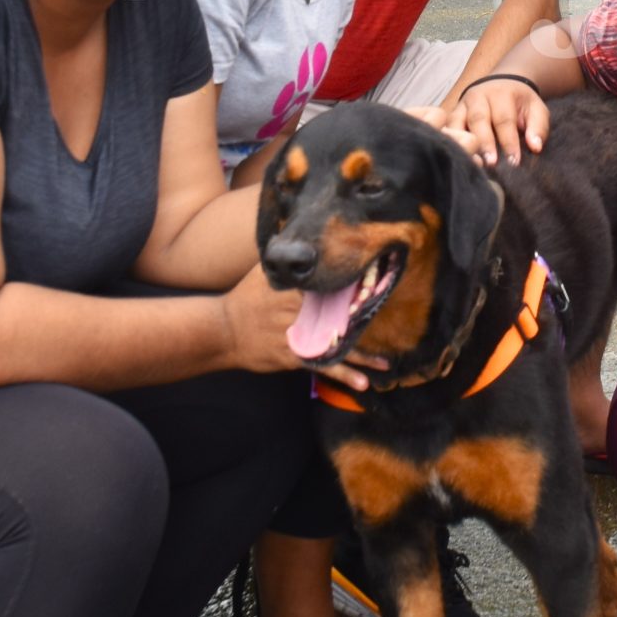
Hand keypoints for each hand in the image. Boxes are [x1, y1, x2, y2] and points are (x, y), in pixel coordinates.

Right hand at [217, 268, 384, 389]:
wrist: (222, 330)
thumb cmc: (244, 298)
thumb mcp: (262, 270)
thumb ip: (285, 255)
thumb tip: (299, 233)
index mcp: (297, 290)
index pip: (331, 287)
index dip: (355, 288)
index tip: (378, 286)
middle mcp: (302, 313)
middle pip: (340, 317)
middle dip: (365, 321)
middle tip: (394, 326)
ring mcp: (300, 337)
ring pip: (337, 346)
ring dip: (363, 357)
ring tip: (386, 365)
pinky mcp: (294, 357)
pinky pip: (323, 367)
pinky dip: (343, 374)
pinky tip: (362, 383)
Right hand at [454, 77, 547, 167]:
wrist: (502, 85)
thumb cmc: (520, 103)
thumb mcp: (536, 110)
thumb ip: (538, 127)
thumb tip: (535, 147)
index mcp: (500, 94)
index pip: (504, 119)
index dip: (509, 141)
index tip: (514, 161)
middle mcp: (478, 97)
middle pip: (478, 120)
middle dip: (484, 143)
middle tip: (491, 163)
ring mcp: (461, 105)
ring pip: (458, 124)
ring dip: (464, 143)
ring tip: (473, 163)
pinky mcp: (452, 115)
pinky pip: (447, 129)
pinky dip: (451, 142)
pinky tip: (457, 158)